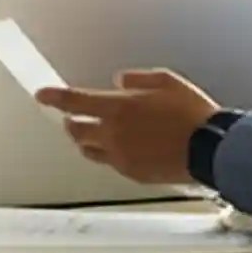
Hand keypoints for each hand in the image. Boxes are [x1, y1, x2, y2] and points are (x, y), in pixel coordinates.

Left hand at [35, 69, 220, 183]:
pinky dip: (109, 153)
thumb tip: (120, 81)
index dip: (55, 97)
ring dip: (87, 139)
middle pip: (76, 130)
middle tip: (74, 116)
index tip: (42, 94)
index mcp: (118, 108)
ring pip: (89, 149)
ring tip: (97, 133)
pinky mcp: (131, 173)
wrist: (209, 149)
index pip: (75, 101)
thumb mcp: (166, 80)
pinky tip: (123, 147)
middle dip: (71, 122)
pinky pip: (110, 162)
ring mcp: (120, 156)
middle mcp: (113, 134)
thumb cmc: (191, 114)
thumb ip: (137, 79)